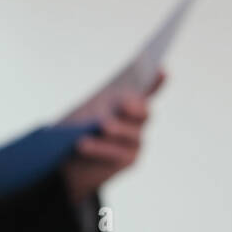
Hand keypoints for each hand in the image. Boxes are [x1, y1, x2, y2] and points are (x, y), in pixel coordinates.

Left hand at [61, 70, 165, 204]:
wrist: (71, 159)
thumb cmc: (78, 129)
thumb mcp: (83, 112)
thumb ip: (96, 108)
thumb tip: (103, 117)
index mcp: (128, 103)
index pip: (147, 90)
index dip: (156, 81)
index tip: (160, 70)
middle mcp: (138, 121)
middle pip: (143, 113)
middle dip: (134, 107)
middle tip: (124, 104)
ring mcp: (136, 141)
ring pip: (130, 134)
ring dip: (117, 129)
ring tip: (103, 126)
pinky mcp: (128, 160)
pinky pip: (115, 153)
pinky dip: (99, 147)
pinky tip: (82, 144)